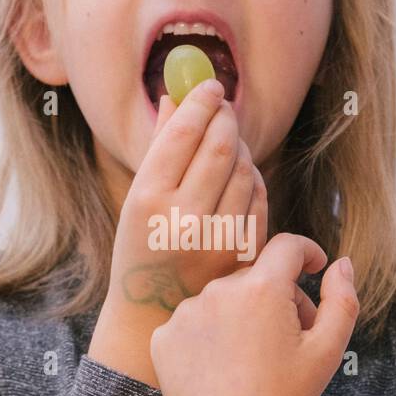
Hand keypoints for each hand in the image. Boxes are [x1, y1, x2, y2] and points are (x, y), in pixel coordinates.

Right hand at [89, 80, 268, 386]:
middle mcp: (182, 220)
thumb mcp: (137, 197)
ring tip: (229, 140)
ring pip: (243, 170)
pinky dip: (252, 177)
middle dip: (226, 118)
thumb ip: (159, 147)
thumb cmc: (142, 243)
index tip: (211, 85)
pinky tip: (241, 172)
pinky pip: (258, 199)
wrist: (153, 310)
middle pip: (219, 147)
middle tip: (224, 105)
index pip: (183, 134)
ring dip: (240, 146)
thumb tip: (175, 95)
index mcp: (147, 200)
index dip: (202, 102)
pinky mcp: (240, 254)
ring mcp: (215, 240)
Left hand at [149, 233, 358, 395]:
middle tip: (290, 337)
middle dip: (277, 297)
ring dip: (240, 315)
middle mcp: (218, 292)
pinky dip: (208, 336)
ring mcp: (185, 314)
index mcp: (261, 288)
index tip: (314, 267)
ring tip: (254, 358)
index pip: (286, 246)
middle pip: (255, 277)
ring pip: (222, 299)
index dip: (306, 252)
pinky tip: (222, 367)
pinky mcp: (164, 338)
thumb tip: (339, 262)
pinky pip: (192, 323)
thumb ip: (342, 297)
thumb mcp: (329, 348)